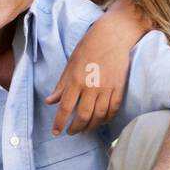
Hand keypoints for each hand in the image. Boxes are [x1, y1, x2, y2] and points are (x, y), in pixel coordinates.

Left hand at [45, 5, 142, 134]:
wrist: (112, 37)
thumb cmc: (88, 48)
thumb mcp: (70, 65)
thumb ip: (61, 86)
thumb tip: (50, 102)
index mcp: (76, 81)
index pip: (65, 108)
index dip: (59, 123)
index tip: (56, 132)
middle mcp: (91, 87)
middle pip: (83, 116)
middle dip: (76, 128)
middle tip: (71, 132)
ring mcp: (107, 88)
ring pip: (99, 116)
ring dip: (91, 126)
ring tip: (85, 129)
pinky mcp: (119, 88)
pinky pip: (113, 109)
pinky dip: (106, 119)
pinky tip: (100, 121)